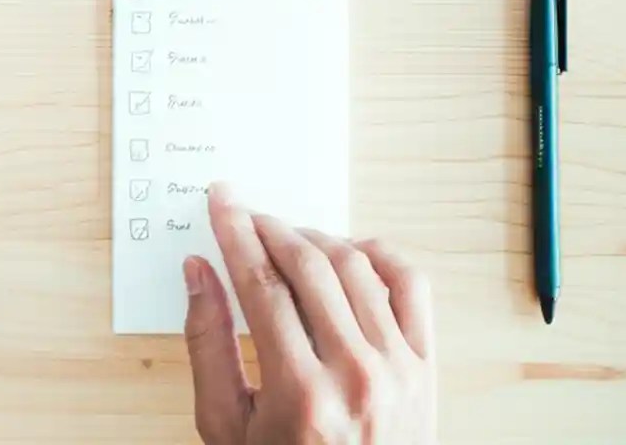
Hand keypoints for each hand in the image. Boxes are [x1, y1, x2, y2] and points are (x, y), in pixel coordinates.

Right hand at [183, 184, 435, 443]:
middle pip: (308, 266)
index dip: (235, 234)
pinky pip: (411, 285)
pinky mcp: (426, 367)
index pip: (260, 285)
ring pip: (356, 267)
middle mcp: (356, 375)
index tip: (222, 204)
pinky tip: (350, 252)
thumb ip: (208, 344)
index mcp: (301, 393)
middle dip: (269, 228)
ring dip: (315, 238)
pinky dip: (379, 255)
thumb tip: (199, 273)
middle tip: (246, 213)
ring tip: (286, 237)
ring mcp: (399, 369)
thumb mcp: (226, 425)